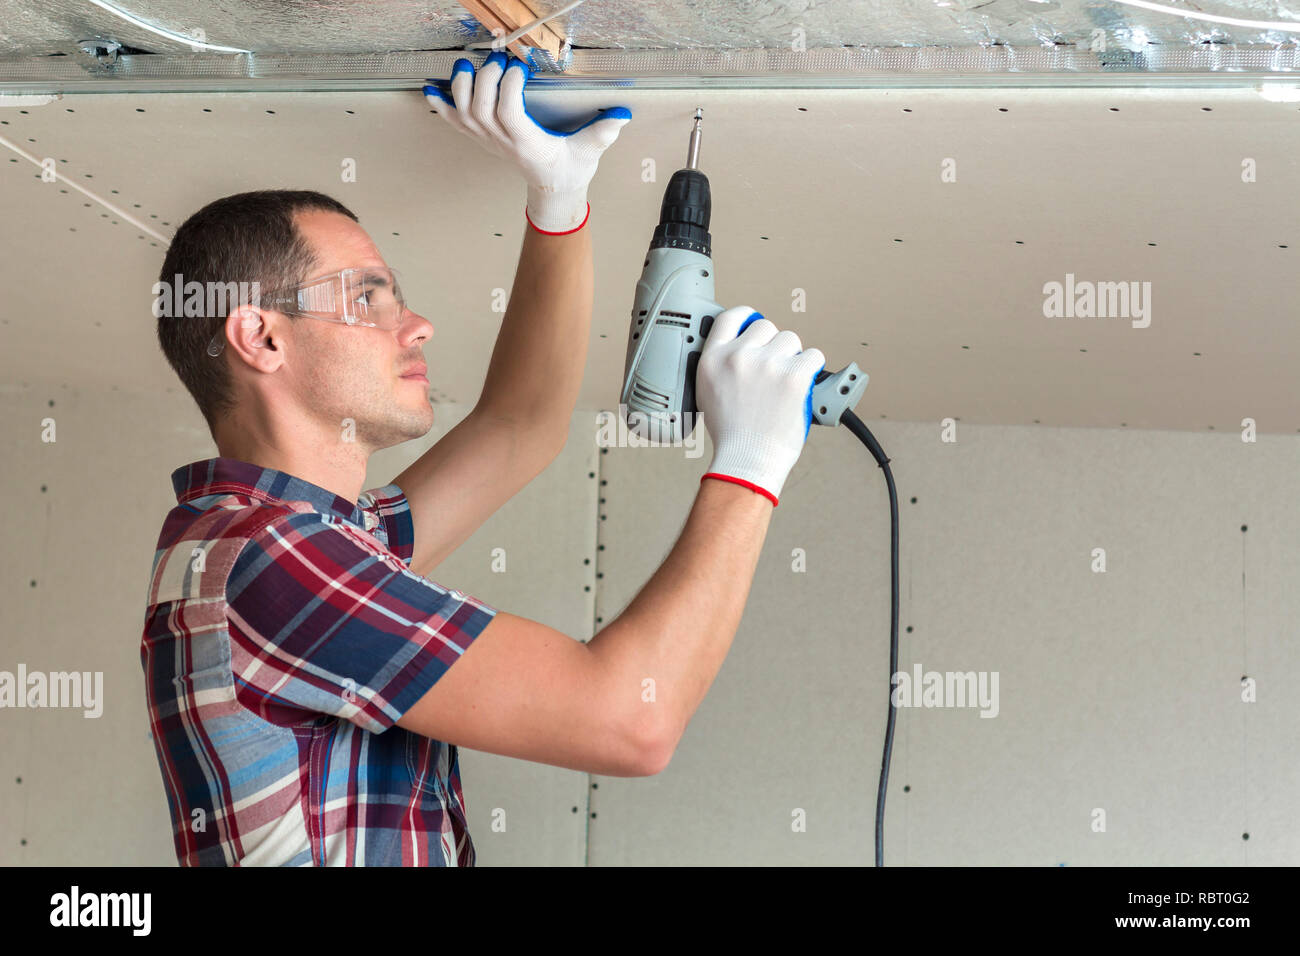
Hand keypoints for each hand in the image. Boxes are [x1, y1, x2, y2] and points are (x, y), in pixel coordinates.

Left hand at [423, 52, 631, 233]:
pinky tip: (431, 90)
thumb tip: (621, 114)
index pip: (508, 113)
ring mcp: (490, 141)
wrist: (554, 189)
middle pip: (480, 109)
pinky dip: (441, 106)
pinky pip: (456, 123)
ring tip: (467, 65)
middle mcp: (504, 142)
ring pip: (464, 114)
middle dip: (484, 80)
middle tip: (497, 59)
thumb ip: (604, 133)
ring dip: (460, 88)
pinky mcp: (483, 139)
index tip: (521, 68)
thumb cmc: (570, 169)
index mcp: (529, 143)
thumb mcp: (590, 151)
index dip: (509, 87)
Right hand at [695, 306, 824, 506]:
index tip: (755, 323)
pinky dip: (813, 370)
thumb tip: (744, 348)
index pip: (731, 317)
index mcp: (714, 359)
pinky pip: (814, 356)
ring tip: (786, 385)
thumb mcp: (708, 392)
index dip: (748, 317)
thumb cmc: (732, 435)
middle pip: (767, 327)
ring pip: (792, 341)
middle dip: (774, 345)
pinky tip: (803, 387)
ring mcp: (768, 364)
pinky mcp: (795, 375)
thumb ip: (723, 365)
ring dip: (794, 358)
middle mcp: (739, 356)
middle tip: (774, 371)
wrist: (748, 459)